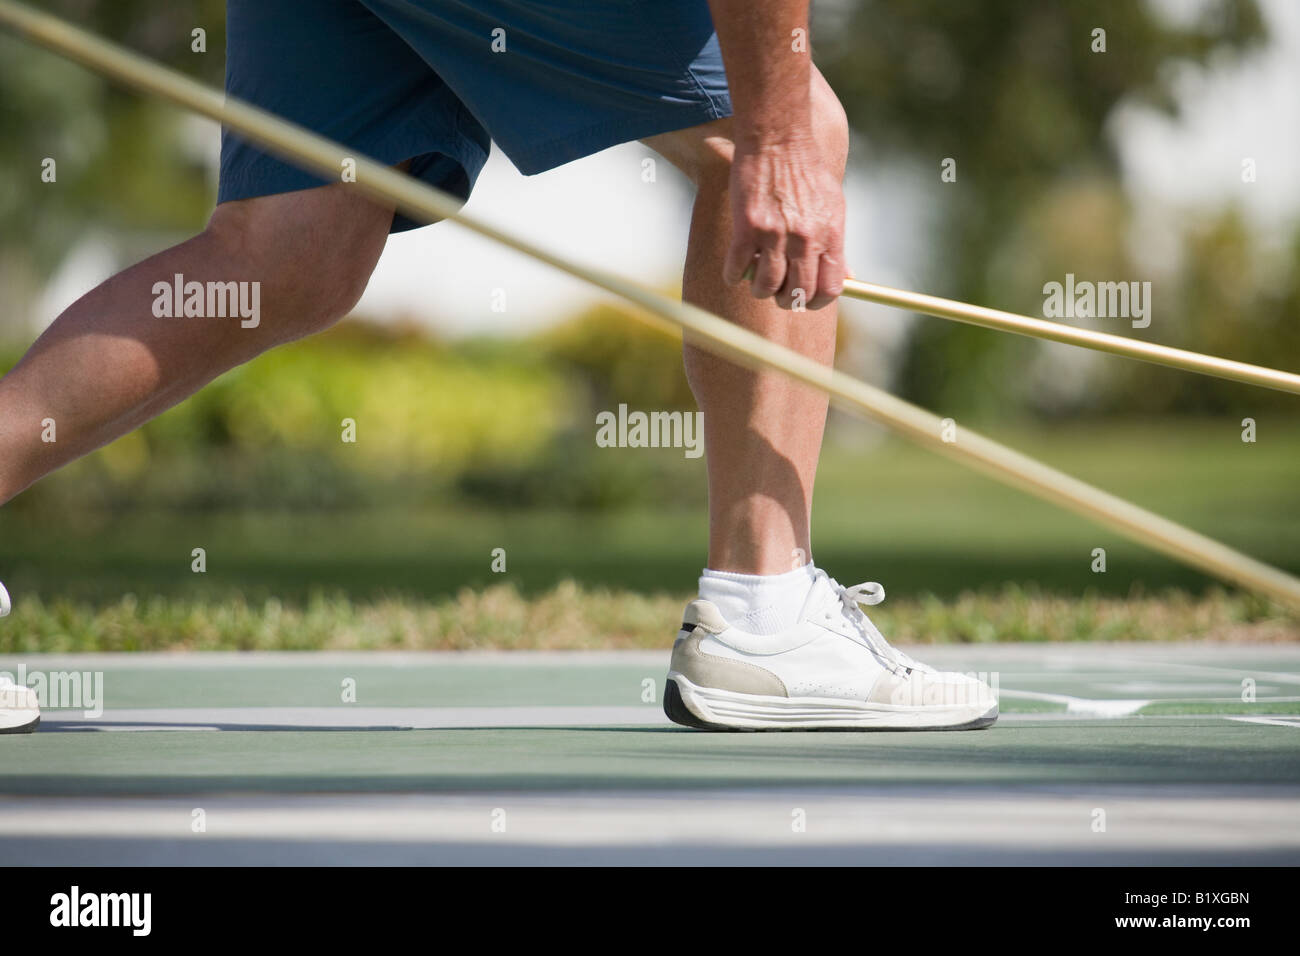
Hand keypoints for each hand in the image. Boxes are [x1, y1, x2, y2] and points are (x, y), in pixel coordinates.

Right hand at [723, 129, 845, 310]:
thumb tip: (850, 279)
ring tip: (755, 278)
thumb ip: (836, 245)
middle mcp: (805, 237)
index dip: (815, 301)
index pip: (829, 289)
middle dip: (785, 299)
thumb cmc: (805, 172)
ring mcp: (776, 233)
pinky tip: (735, 269)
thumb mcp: (832, 206)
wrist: (777, 139)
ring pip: (766, 286)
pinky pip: (737, 269)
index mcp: (829, 234)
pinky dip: (733, 275)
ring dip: (758, 289)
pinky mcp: (747, 226)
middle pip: (797, 294)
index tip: (803, 298)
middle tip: (776, 290)